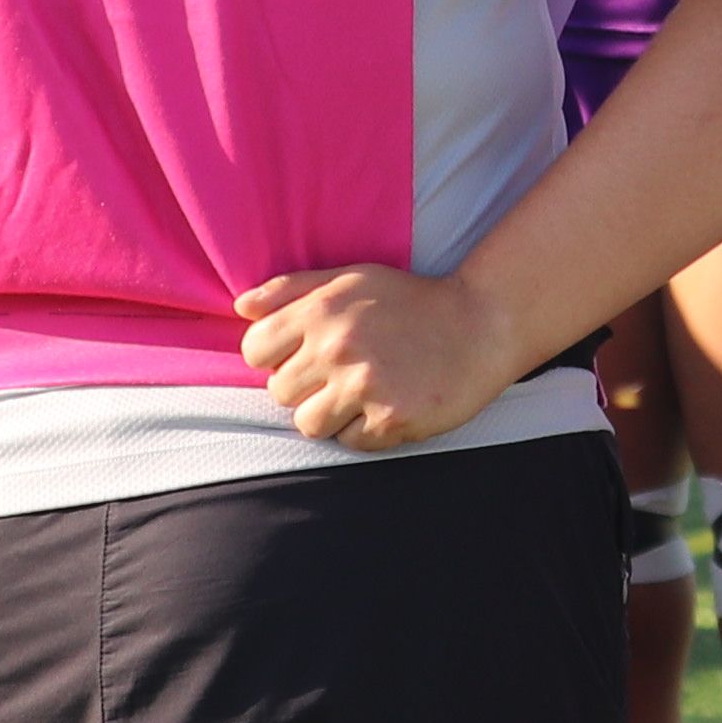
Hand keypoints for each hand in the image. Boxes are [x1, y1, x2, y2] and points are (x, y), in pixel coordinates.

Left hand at [232, 259, 526, 447]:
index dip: (276, 356)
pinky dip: (365, 430)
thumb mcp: (351, 279)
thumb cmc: (411, 302)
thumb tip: (240, 308)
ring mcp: (364, 386)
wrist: (482, 323)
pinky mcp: (390, 419)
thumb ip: (291, 290)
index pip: (255, 349)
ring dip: (332, 414)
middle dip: (307, 387)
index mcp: (322, 310)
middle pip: (280, 391)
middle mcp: (337, 347)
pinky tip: (389, 404)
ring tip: (365, 391)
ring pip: (308, 423)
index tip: (305, 354)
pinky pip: (349, 442)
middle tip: (346, 371)